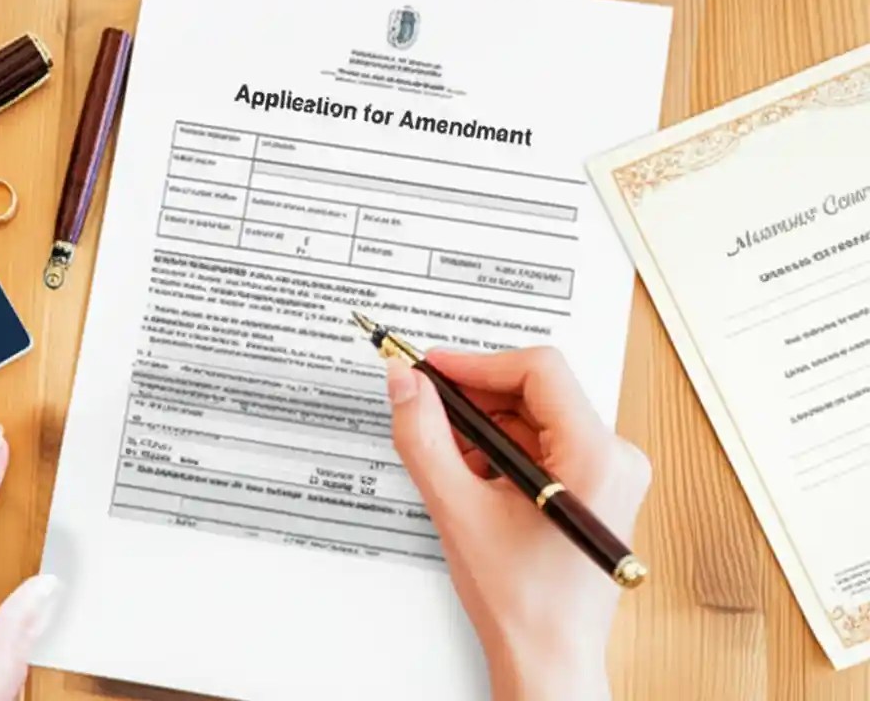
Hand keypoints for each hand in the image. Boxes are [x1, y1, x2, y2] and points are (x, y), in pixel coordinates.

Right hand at [385, 348, 649, 700]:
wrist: (547, 657)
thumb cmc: (522, 603)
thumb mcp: (457, 509)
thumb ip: (423, 437)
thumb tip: (406, 386)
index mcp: (597, 457)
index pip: (538, 371)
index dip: (477, 363)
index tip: (432, 369)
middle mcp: (615, 458)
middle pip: (536, 391)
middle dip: (475, 400)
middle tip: (427, 411)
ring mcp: (608, 472)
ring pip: (534, 418)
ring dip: (485, 430)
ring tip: (452, 467)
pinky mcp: (594, 485)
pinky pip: (542, 444)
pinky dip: (500, 452)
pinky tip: (475, 484)